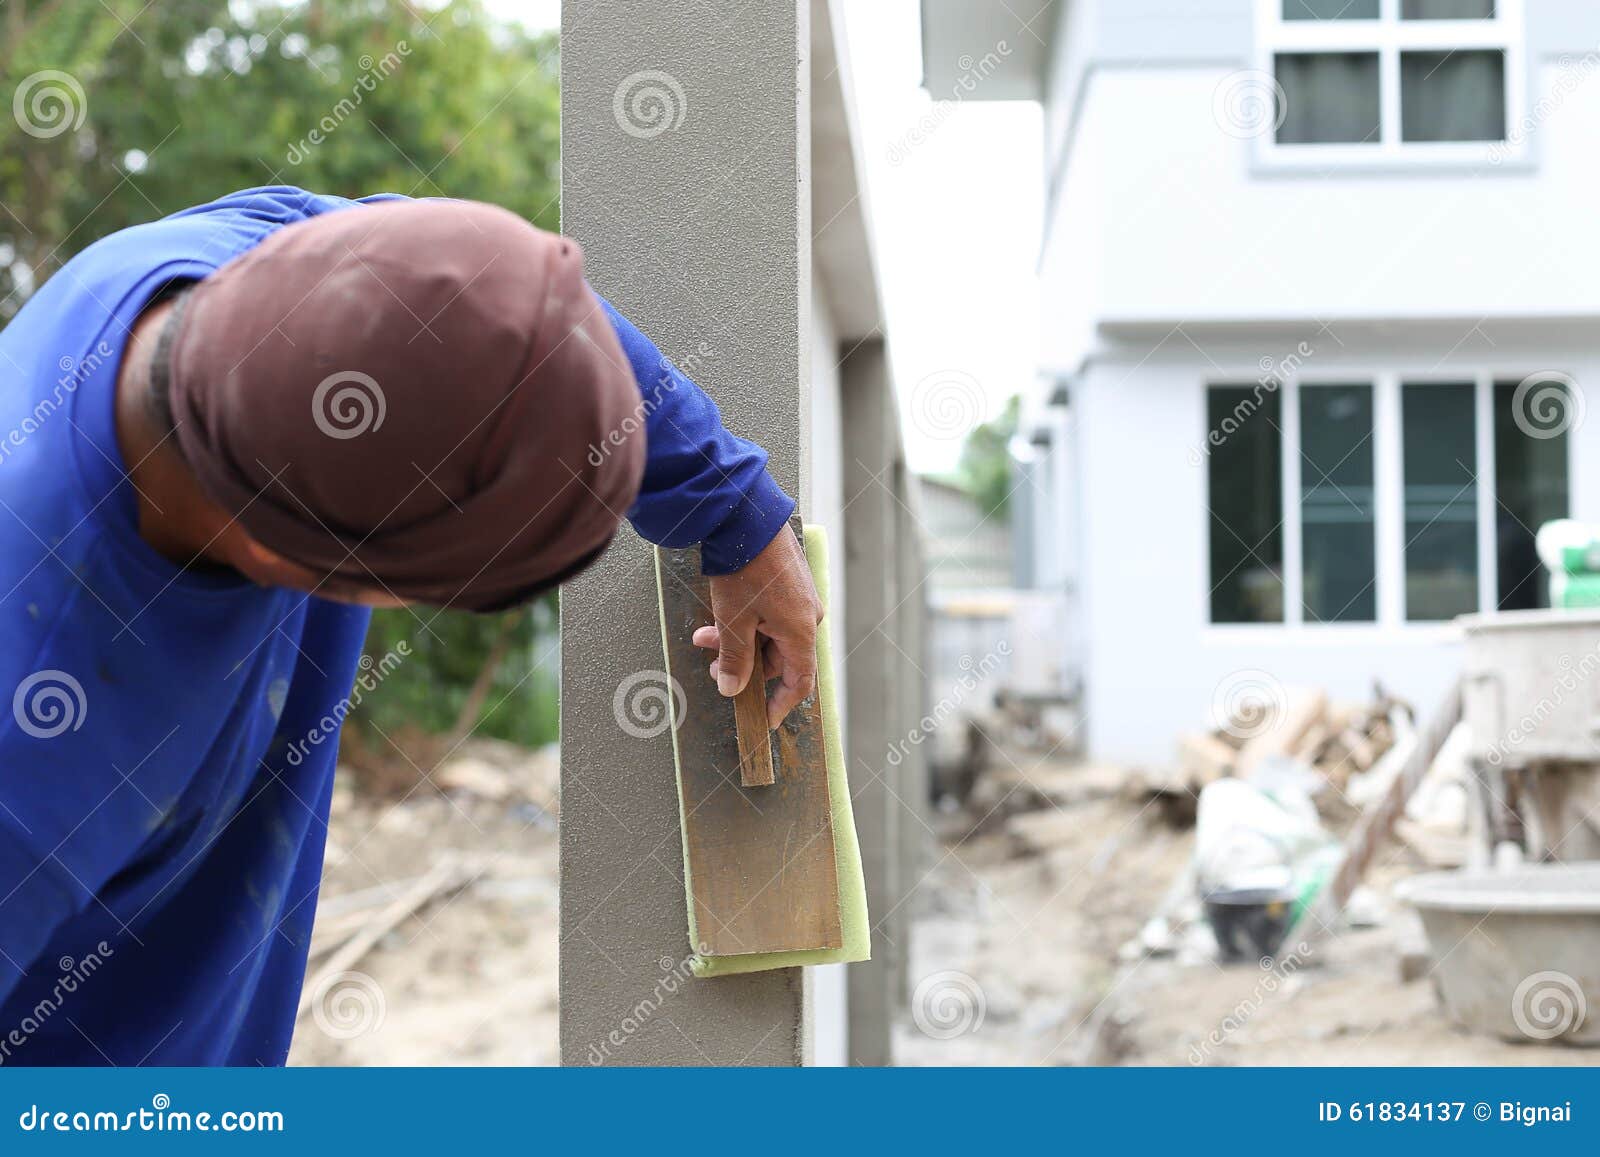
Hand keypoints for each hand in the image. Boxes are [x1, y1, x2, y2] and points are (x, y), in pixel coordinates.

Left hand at [692, 527, 823, 727]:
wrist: (746, 516)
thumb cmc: (745, 569)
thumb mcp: (733, 622)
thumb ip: (734, 660)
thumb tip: (732, 689)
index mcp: (801, 631)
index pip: (799, 681)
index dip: (781, 704)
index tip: (765, 718)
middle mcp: (807, 615)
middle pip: (778, 657)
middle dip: (744, 663)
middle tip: (713, 665)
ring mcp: (800, 596)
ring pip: (770, 633)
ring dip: (739, 640)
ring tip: (706, 636)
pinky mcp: (788, 580)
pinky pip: (770, 613)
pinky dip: (746, 621)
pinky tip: (719, 616)